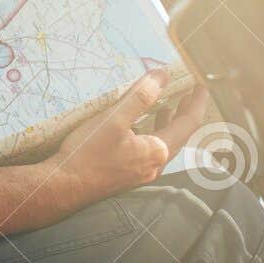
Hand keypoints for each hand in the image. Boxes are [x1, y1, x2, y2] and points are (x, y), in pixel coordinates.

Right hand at [49, 69, 209, 198]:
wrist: (62, 186)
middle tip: (188, 93)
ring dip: (168, 123)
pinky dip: (153, 133)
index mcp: (157, 151)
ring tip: (168, 105)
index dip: (197, 102)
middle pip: (180, 135)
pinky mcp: (127, 175)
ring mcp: (141, 173)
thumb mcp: (114, 119)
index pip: (188, 123)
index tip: (202, 86)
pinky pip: (150, 151)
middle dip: (185, 112)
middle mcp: (154, 165)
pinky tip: (138, 125)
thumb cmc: (87, 153)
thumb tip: (163, 76)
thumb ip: (140, 97)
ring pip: (164, 144)